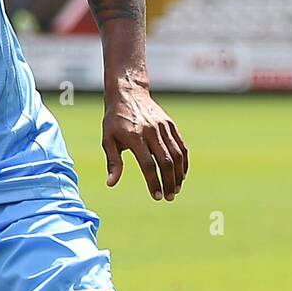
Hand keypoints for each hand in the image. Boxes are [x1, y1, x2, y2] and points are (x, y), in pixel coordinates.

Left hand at [102, 85, 187, 200]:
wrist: (128, 93)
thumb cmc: (115, 120)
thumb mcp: (108, 140)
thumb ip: (113, 162)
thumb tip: (111, 183)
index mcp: (134, 136)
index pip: (148, 164)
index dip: (154, 182)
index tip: (157, 196)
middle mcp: (151, 131)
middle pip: (166, 161)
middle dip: (169, 182)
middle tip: (169, 197)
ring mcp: (163, 127)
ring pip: (177, 154)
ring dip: (179, 174)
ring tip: (176, 189)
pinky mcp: (171, 125)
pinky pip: (181, 146)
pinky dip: (184, 162)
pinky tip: (182, 175)